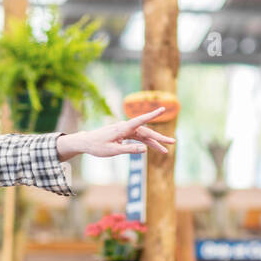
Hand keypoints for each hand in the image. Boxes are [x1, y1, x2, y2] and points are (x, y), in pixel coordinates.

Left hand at [56, 107, 175, 159]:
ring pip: (144, 136)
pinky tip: (154, 148)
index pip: (140, 120)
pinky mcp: (125, 134)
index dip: (152, 115)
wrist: (87, 142)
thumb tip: (145, 150)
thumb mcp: (113, 151)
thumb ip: (129, 150)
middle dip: (160, 138)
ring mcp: (126, 131)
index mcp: (123, 128)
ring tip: (166, 151)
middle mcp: (126, 127)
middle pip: (146, 132)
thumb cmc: (98, 146)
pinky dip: (146, 143)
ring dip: (155, 143)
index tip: (163, 109)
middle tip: (173, 142)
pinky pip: (138, 138)